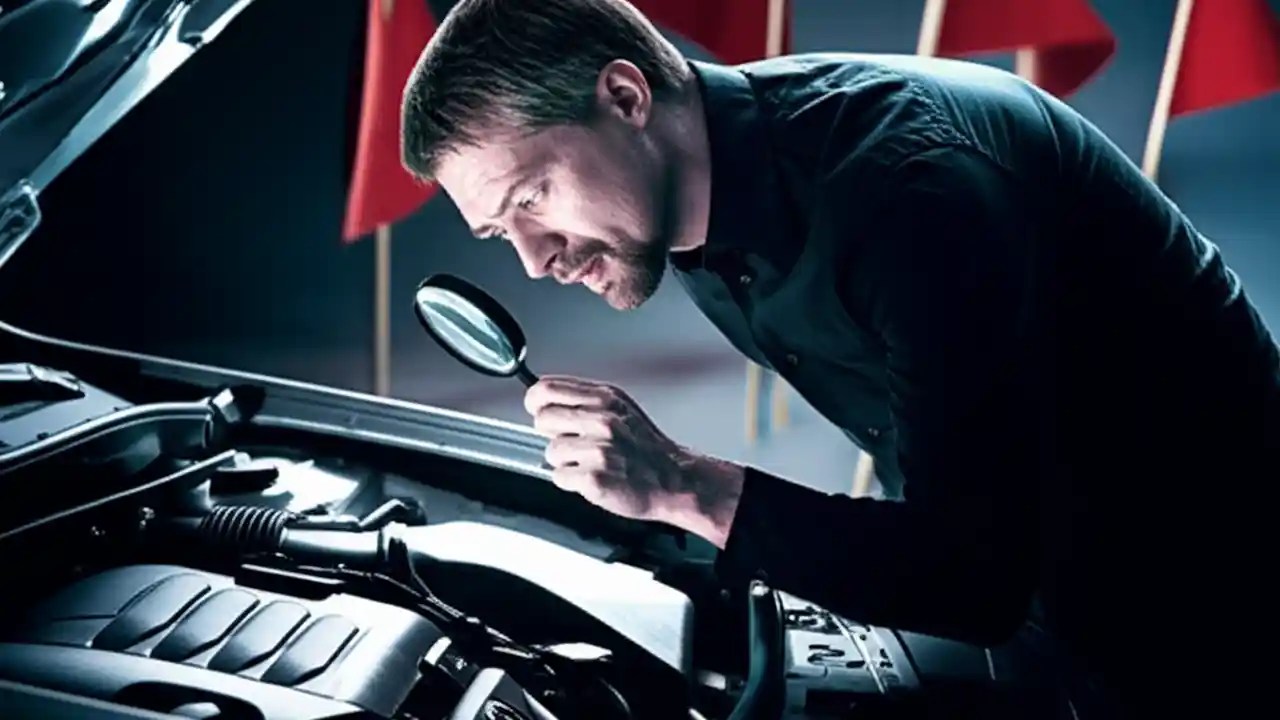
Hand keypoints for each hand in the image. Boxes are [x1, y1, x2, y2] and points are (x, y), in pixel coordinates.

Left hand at [524, 375, 744, 544]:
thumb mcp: (620, 408)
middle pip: (542, 419)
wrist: (675, 481)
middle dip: (553, 434)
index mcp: (605, 399)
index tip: (540, 411)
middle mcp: (602, 420)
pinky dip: (572, 482)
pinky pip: (560, 477)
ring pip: (551, 452)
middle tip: (575, 443)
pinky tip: (593, 479)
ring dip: (566, 462)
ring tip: (590, 463)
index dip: (536, 403)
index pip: (545, 389)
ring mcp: (599, 449)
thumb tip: (541, 396)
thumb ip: (584, 399)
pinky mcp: (595, 478)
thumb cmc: (645, 448)